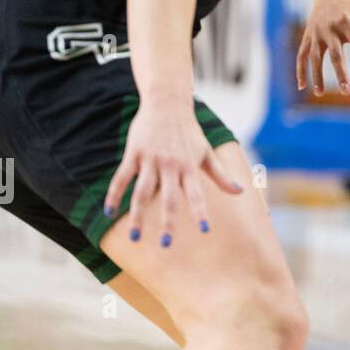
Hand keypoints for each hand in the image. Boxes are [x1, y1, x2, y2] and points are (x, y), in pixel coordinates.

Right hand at [104, 100, 244, 246]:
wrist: (168, 104)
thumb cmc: (189, 132)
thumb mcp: (206, 152)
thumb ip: (221, 175)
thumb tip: (240, 192)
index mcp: (189, 167)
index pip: (197, 193)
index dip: (200, 211)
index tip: (204, 230)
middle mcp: (171, 166)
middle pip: (169, 198)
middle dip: (168, 222)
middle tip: (166, 245)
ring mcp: (151, 160)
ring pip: (143, 192)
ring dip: (138, 215)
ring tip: (135, 237)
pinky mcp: (134, 153)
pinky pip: (122, 178)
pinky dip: (115, 195)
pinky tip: (109, 212)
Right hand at [296, 0, 349, 94]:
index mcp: (346, 21)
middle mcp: (329, 27)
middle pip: (335, 54)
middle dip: (341, 73)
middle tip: (347, 91)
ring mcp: (316, 32)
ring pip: (315, 57)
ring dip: (317, 76)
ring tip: (320, 94)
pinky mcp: (308, 35)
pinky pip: (302, 54)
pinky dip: (300, 70)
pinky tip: (301, 86)